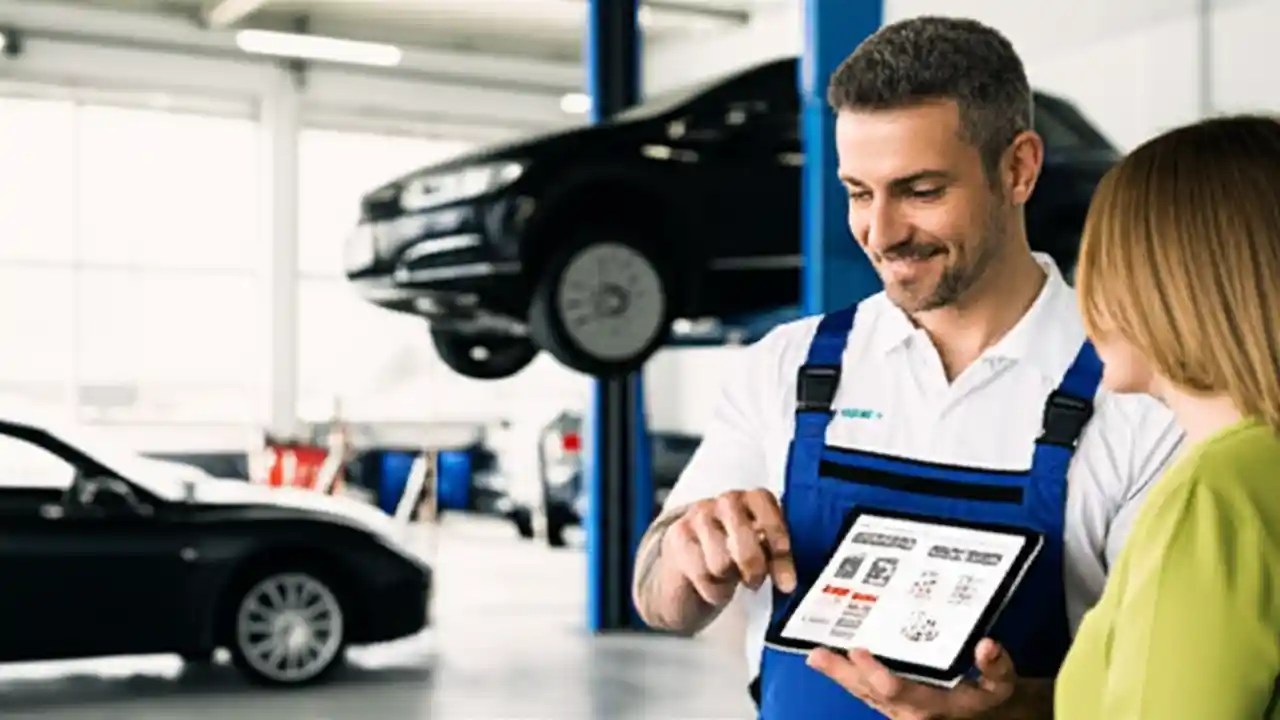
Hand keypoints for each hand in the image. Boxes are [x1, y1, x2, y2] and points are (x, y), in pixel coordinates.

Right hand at [661, 489, 796, 607]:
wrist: (687, 571)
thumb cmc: (732, 558)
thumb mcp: (759, 553)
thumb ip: (774, 558)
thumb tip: (787, 583)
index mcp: (751, 499)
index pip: (766, 506)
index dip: (777, 538)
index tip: (785, 575)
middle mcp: (725, 501)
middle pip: (744, 537)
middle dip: (754, 567)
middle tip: (755, 581)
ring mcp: (698, 516)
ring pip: (721, 562)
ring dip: (728, 580)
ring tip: (727, 577)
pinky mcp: (677, 536)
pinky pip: (703, 575)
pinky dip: (712, 590)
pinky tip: (710, 584)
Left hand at [806, 639, 1017, 719]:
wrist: (990, 717)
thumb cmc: (994, 697)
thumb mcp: (1004, 683)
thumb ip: (996, 666)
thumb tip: (987, 645)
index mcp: (933, 708)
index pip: (897, 691)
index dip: (874, 672)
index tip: (858, 650)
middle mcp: (910, 714)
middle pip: (869, 693)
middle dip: (842, 673)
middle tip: (817, 654)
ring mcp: (898, 712)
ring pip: (861, 693)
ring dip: (838, 674)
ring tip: (815, 654)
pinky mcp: (891, 706)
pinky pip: (864, 692)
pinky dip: (847, 676)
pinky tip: (829, 660)